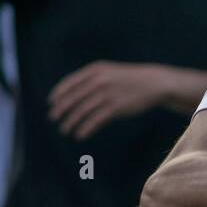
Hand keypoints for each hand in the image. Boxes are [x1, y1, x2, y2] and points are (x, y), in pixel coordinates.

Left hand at [49, 61, 174, 139]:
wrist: (155, 83)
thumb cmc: (130, 79)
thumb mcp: (110, 72)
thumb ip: (92, 80)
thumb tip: (73, 94)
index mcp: (96, 70)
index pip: (70, 83)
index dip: (58, 94)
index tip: (51, 104)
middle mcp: (99, 81)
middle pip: (73, 97)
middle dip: (61, 110)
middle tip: (53, 119)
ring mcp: (108, 94)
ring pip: (82, 110)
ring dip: (71, 122)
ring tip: (65, 130)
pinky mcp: (116, 107)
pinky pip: (95, 120)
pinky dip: (85, 128)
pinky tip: (80, 135)